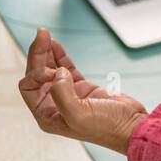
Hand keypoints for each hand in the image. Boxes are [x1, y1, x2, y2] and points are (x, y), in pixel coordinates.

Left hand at [18, 27, 146, 153]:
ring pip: (50, 68)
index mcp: (47, 116)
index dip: (36, 73)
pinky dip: (60, 55)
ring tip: (46, 35)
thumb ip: (61, 93)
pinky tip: (56, 44)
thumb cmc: (106, 127)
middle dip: (38, 54)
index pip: (29, 86)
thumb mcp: (78, 115)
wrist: (131, 126)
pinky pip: (65, 68)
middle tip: (42, 34)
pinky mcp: (81, 87)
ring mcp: (68, 95)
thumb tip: (58, 72)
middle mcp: (53, 105)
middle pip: (37, 74)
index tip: (54, 71)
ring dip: (47, 52)